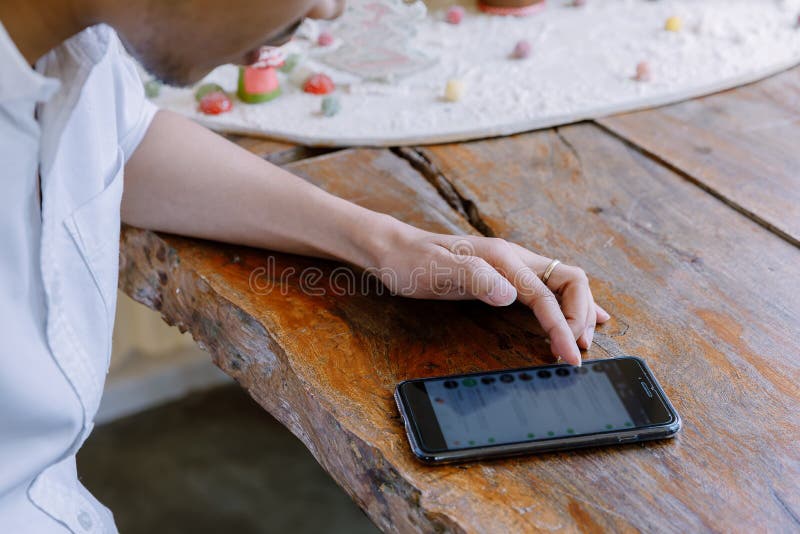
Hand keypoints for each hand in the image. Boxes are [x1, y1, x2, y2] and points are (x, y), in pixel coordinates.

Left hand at [367, 220, 609, 365]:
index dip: (563, 326)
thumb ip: (474, 278)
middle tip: (576, 352)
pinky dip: (566, 303)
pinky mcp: (502, 276)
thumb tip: (509, 295)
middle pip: (569, 281)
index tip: (569, 357)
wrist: (392, 250)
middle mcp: (513, 258)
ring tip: (586, 339)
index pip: (547, 294)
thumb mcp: (436, 270)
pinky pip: (544, 288)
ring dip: (579, 310)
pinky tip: (580, 315)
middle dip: (580, 316)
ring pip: (561, 284)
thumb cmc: (410, 261)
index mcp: (503, 257)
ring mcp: (509, 266)